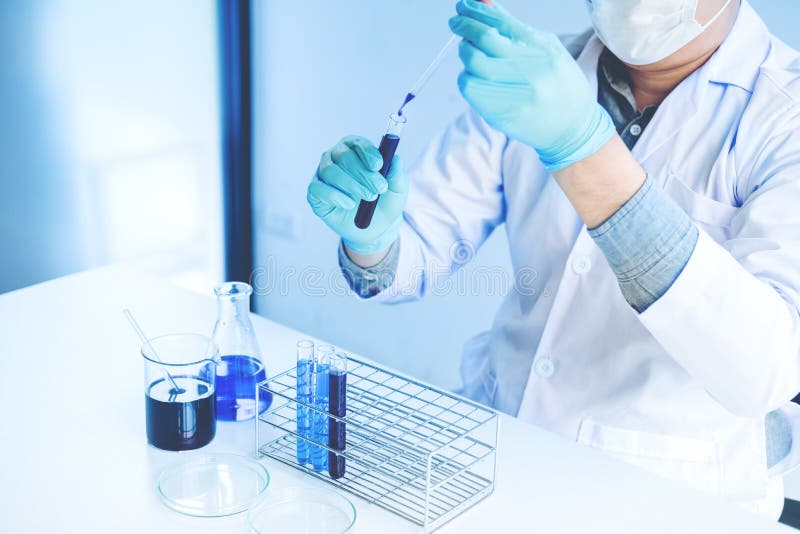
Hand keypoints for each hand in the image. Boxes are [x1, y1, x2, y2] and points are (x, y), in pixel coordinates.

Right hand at [307, 136, 407, 253]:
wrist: (375, 228)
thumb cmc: (385, 202)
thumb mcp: (398, 190)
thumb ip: (397, 174)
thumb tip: (396, 159)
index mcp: (356, 150)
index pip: (357, 143)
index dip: (368, 152)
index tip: (379, 166)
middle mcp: (336, 157)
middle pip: (343, 156)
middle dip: (363, 173)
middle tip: (379, 188)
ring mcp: (323, 174)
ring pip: (330, 171)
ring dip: (352, 185)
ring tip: (369, 198)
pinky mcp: (315, 193)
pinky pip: (318, 189)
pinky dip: (335, 196)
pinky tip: (349, 204)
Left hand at [449, 0, 615, 170]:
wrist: (572, 128)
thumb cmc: (558, 84)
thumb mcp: (546, 49)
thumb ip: (515, 29)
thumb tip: (484, 5)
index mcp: (544, 51)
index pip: (502, 23)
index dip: (477, 11)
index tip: (463, 6)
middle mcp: (532, 72)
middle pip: (484, 40)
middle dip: (464, 27)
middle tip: (456, 23)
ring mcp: (515, 95)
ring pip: (472, 65)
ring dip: (465, 53)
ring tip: (470, 51)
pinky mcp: (501, 114)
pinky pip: (470, 89)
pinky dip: (466, 76)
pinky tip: (474, 75)